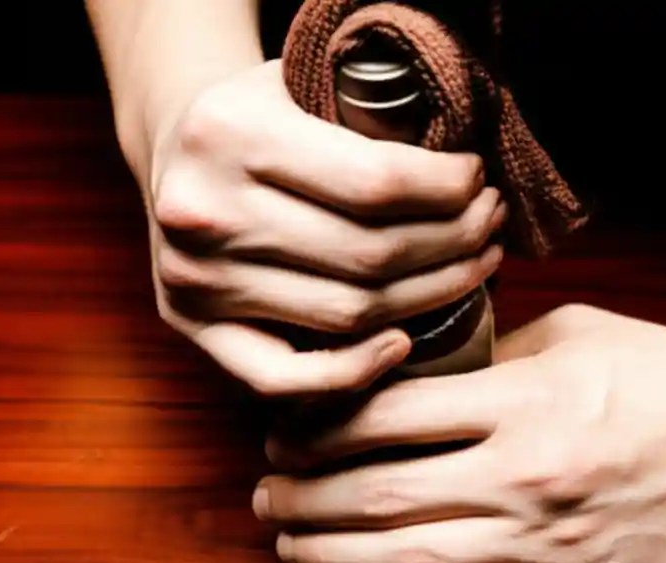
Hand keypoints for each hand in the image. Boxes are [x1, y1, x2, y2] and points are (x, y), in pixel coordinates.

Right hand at [144, 60, 506, 395]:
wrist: (174, 150)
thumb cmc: (260, 115)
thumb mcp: (302, 82)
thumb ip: (368, 114)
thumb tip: (467, 172)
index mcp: (231, 134)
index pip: (375, 183)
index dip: (448, 192)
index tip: (479, 182)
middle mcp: (204, 211)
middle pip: (369, 255)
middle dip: (454, 243)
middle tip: (490, 226)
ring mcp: (193, 278)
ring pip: (345, 314)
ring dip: (429, 297)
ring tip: (473, 266)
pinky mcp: (190, 327)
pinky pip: (282, 378)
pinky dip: (351, 372)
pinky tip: (403, 343)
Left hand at [255, 304, 665, 562]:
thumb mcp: (575, 330)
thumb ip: (494, 351)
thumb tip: (422, 370)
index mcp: (519, 402)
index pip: (386, 418)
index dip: (317, 431)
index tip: (284, 438)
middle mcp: (522, 474)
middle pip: (382, 493)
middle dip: (305, 498)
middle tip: (265, 499)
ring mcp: (550, 540)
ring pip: (415, 560)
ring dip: (335, 558)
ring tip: (289, 549)